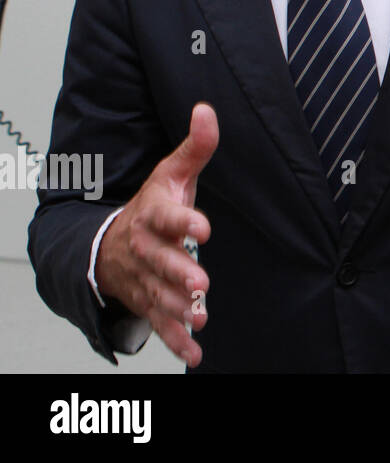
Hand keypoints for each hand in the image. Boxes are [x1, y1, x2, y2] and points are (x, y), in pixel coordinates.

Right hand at [97, 102, 217, 367]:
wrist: (109, 243)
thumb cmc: (152, 205)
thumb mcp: (172, 173)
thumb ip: (196, 146)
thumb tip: (207, 109)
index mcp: (153, 214)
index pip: (167, 215)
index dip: (184, 219)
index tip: (203, 226)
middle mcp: (145, 249)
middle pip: (161, 260)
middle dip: (178, 272)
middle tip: (200, 282)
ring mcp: (145, 278)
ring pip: (159, 294)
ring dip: (178, 307)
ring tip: (199, 316)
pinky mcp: (149, 302)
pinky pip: (160, 324)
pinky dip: (176, 341)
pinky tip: (194, 353)